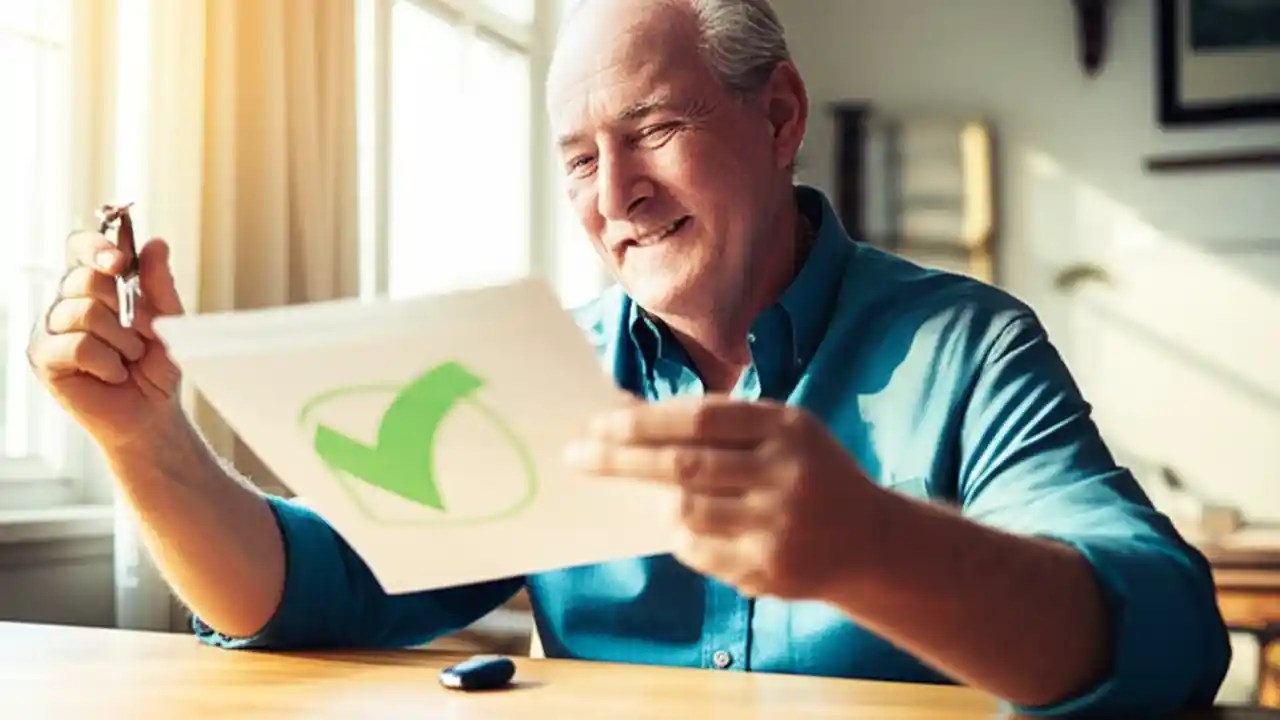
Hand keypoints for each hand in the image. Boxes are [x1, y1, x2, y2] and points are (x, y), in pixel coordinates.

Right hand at [26, 219, 186, 451]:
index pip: (80, 247)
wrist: (152, 412)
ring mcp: (50, 329)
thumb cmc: (156, 366)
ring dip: (121, 339)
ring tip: (129, 358)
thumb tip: (156, 244)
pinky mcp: (44, 358)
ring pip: (84, 312)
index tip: (120, 262)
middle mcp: (66, 302)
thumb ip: (160, 285)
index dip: (96, 247)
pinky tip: (112, 373)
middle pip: (85, 279)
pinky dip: (107, 362)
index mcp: (93, 285)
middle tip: (141, 335)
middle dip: (126, 308)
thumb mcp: (168, 321)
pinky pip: (78, 345)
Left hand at [565, 396, 878, 599]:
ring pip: (685, 514)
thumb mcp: (779, 431)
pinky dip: (681, 537)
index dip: (642, 421)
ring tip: (650, 497)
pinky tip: (692, 528)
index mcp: (786, 428)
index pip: (699, 419)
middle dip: (620, 460)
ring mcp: (778, 528)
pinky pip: (698, 553)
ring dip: (655, 502)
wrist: (871, 541)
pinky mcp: (769, 571)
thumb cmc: (806, 471)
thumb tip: (624, 413)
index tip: (596, 423)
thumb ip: (715, 423)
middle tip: (576, 455)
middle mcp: (786, 475)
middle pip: (683, 466)